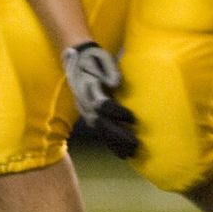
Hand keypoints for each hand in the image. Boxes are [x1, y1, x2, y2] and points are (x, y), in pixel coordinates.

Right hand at [61, 41, 138, 158]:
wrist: (77, 57)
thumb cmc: (94, 57)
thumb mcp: (102, 58)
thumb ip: (109, 70)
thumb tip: (115, 83)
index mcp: (88, 88)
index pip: (102, 105)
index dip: (117, 112)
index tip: (132, 117)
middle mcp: (85, 102)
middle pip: (101, 123)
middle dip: (117, 136)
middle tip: (135, 145)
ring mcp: (86, 108)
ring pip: (99, 130)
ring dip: (114, 143)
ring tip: (129, 154)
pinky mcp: (89, 112)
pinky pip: (99, 129)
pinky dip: (109, 141)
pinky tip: (121, 150)